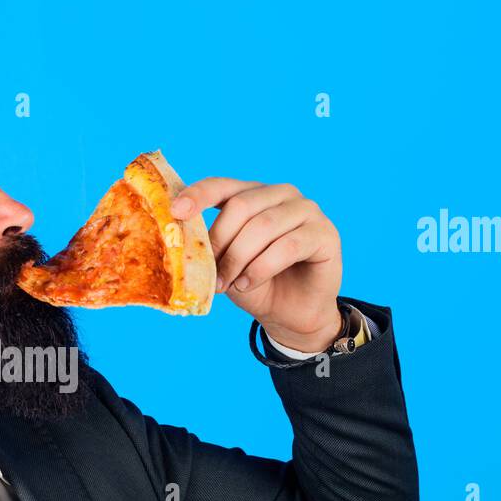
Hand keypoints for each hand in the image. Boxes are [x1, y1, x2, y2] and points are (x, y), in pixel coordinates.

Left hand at [171, 179, 343, 352]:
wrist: (289, 314)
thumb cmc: (254, 284)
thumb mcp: (224, 265)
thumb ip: (209, 248)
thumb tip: (181, 242)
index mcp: (252, 195)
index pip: (221, 186)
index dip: (198, 195)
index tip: (176, 212)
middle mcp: (280, 195)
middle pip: (240, 207)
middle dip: (219, 243)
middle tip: (211, 274)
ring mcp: (306, 210)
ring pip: (263, 226)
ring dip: (239, 259)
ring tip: (229, 284)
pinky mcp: (325, 233)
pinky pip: (288, 245)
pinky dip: (262, 267)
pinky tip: (248, 283)